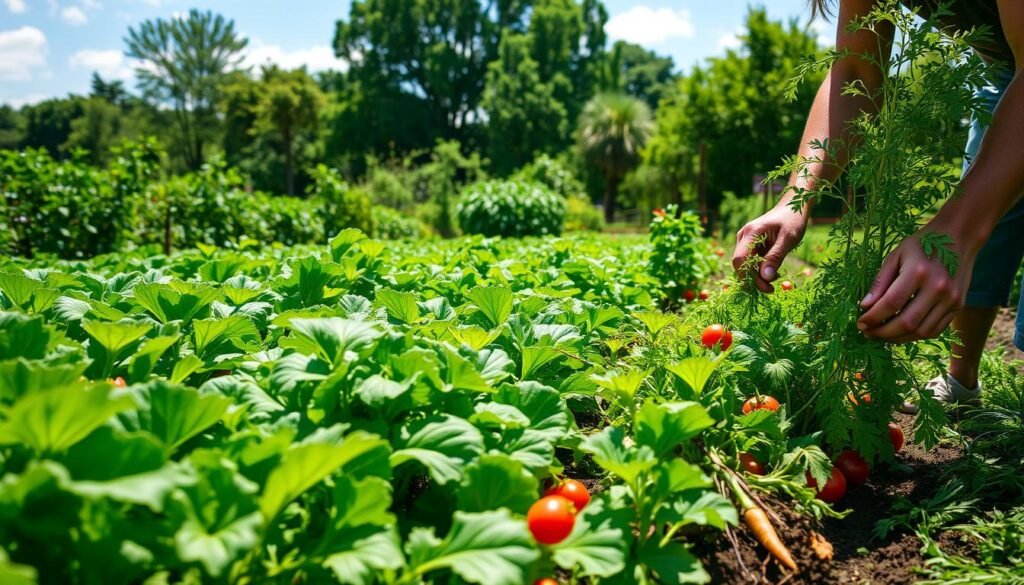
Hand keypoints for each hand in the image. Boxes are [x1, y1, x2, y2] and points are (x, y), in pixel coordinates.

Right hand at [732, 206, 807, 292]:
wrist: (793, 206)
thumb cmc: (792, 220)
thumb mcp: (788, 239)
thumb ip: (775, 257)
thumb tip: (766, 278)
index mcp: (750, 233)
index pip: (739, 259)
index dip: (748, 276)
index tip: (764, 287)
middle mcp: (744, 238)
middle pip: (741, 264)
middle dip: (753, 280)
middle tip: (771, 290)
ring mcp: (746, 242)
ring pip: (746, 265)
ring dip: (757, 276)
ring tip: (775, 280)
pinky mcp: (752, 246)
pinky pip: (752, 262)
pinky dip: (760, 271)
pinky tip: (773, 273)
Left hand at [857, 235, 973, 342]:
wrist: (958, 237)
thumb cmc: (921, 245)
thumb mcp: (895, 256)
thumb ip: (880, 282)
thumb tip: (865, 307)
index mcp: (918, 272)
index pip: (891, 303)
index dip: (873, 317)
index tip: (860, 324)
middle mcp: (938, 288)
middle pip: (907, 322)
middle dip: (883, 333)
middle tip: (868, 333)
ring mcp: (951, 299)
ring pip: (921, 331)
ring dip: (898, 338)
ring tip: (882, 335)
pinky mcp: (959, 306)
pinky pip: (935, 330)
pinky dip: (916, 335)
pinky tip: (901, 332)